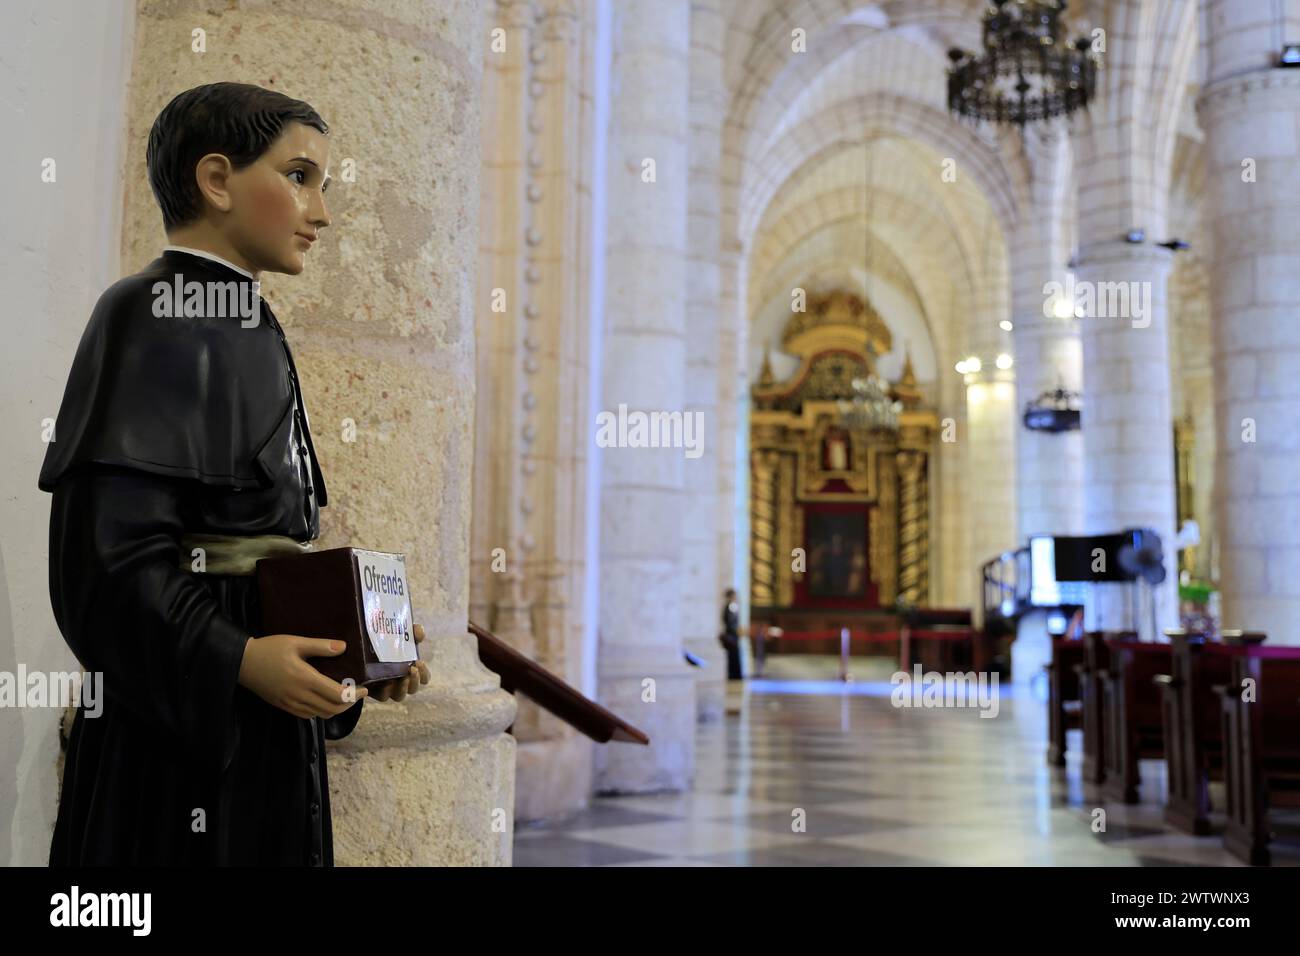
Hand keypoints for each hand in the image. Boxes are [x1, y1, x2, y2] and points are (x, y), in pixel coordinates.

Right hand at [237, 634, 367, 718]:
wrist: (242, 663)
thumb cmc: (270, 649)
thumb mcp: (296, 642)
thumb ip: (320, 646)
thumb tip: (343, 647)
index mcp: (305, 679)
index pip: (337, 695)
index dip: (354, 695)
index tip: (364, 689)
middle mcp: (299, 696)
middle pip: (332, 709)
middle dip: (348, 704)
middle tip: (356, 693)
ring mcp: (290, 704)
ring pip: (320, 715)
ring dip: (335, 709)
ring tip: (343, 696)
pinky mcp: (283, 707)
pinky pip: (307, 715)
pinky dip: (320, 711)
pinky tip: (323, 700)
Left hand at [370, 623, 430, 701]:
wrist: (358, 646)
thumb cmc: (384, 641)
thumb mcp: (398, 634)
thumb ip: (411, 631)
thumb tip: (420, 632)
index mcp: (410, 669)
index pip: (424, 677)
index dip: (424, 673)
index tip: (419, 662)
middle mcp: (401, 681)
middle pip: (413, 689)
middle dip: (415, 681)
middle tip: (412, 669)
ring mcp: (388, 688)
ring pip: (400, 696)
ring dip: (403, 688)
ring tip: (402, 678)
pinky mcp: (373, 691)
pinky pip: (383, 697)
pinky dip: (386, 692)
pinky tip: (386, 683)